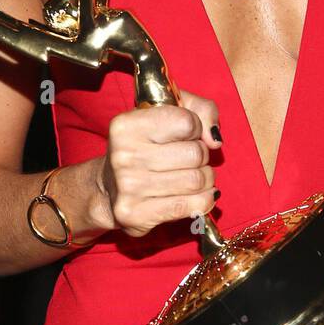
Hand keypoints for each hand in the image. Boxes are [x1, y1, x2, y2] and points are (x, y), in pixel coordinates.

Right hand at [96, 89, 220, 237]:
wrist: (109, 189)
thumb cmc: (144, 146)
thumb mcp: (166, 113)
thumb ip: (199, 109)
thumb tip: (215, 139)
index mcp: (127, 126)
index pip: (187, 122)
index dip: (196, 129)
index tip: (187, 135)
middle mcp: (124, 155)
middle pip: (195, 154)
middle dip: (202, 156)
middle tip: (191, 159)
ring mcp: (129, 187)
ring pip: (196, 180)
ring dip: (205, 178)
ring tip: (194, 176)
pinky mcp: (136, 214)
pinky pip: (191, 206)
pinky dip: (204, 199)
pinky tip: (199, 195)